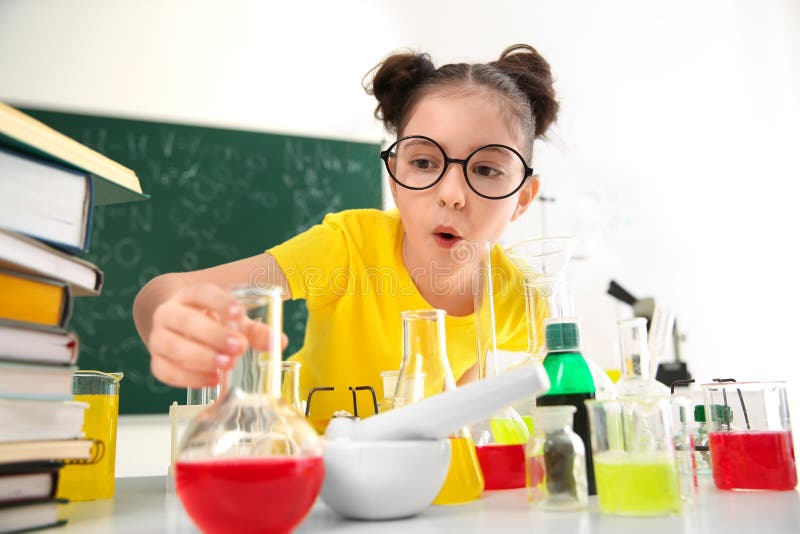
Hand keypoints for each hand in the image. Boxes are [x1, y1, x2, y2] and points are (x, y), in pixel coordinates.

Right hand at [147, 283, 287, 387]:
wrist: (177, 327)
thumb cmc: (211, 321)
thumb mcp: (232, 320)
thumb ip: (255, 330)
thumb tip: (279, 342)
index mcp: (189, 295)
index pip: (202, 293)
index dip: (219, 303)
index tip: (238, 314)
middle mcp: (169, 313)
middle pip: (186, 321)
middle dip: (213, 335)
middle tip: (239, 347)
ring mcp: (158, 337)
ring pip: (172, 346)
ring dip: (201, 358)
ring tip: (227, 366)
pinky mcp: (156, 361)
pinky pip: (165, 371)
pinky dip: (189, 378)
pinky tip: (212, 380)